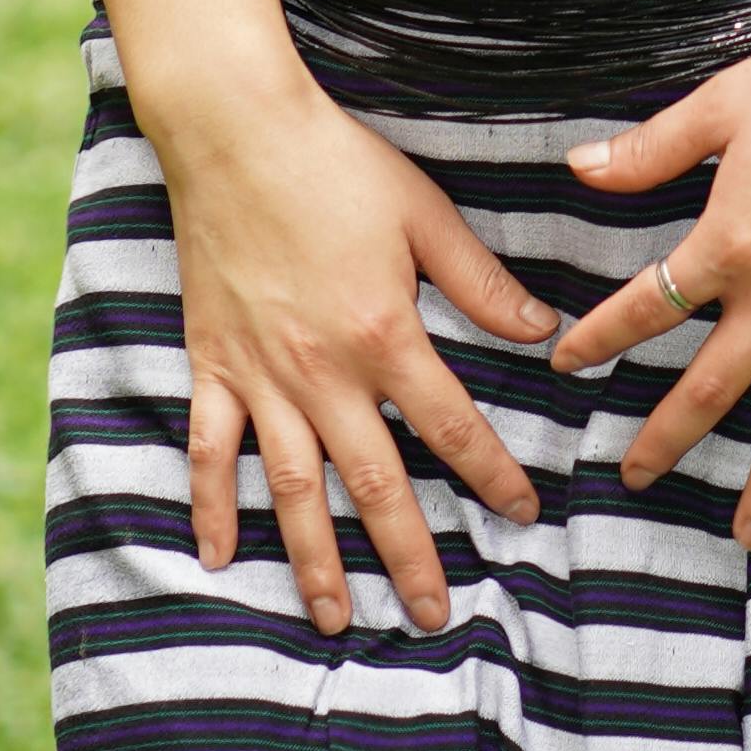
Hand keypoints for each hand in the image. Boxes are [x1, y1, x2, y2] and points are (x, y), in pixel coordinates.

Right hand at [155, 69, 557, 634]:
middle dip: (408, 554)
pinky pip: (209, 448)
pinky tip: (215, 557)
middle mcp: (323, 371)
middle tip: (433, 615)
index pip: (451, 425)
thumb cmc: (334, 161)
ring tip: (337, 620)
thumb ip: (478, 280)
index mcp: (384, 333)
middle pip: (374, 482)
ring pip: (293, 487)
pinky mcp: (212, 361)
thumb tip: (541, 329)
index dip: (492, 476)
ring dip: (316, 560)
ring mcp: (262, 374)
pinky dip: (209, 505)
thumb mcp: (422, 211)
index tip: (521, 516)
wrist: (235, 129)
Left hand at [550, 0, 750, 550]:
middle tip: (633, 478)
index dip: (601, 339)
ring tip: (744, 533)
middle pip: (710, 390)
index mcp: (730, 243)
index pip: (647, 308)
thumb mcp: (722, 105)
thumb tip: (581, 168)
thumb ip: (650, 149)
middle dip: (666, 440)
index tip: (566, 364)